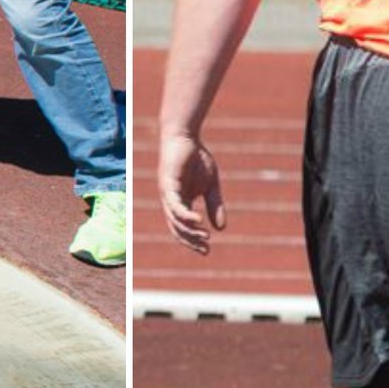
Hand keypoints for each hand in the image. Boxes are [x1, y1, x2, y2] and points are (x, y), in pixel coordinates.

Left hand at [160, 133, 225, 254]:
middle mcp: (170, 202)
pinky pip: (174, 205)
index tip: (207, 250)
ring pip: (174, 220)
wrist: (185, 137)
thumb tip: (221, 229)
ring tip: (204, 236)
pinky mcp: (167, 184)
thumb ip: (215, 205)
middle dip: (190, 241)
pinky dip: (185, 215)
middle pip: (176, 228)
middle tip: (205, 248)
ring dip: (189, 230)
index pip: (183, 228)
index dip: (193, 241)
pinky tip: (197, 220)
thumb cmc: (196, 159)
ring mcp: (167, 194)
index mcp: (179, 203)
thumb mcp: (211, 186)